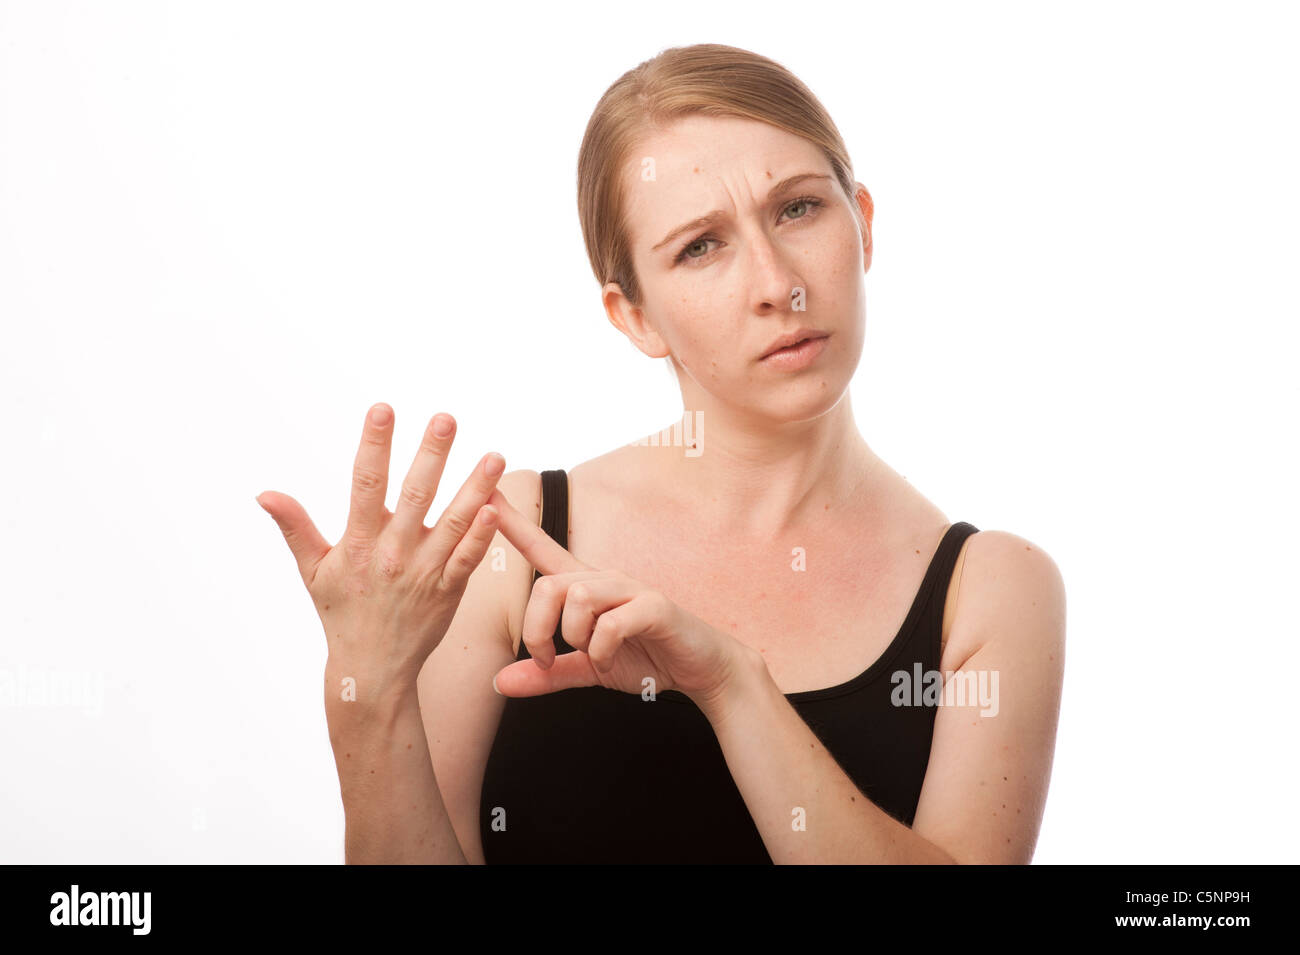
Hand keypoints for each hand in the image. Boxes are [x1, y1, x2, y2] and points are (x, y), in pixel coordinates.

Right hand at [257, 404, 505, 695]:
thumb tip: (265, 493)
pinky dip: (481, 536)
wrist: (371, 670)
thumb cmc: (341, 614)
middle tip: (446, 418)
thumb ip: (295, 527)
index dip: (374, 445)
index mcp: (358, 542)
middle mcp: (391, 553)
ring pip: (452, 523)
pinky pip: (467, 559)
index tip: (382, 409)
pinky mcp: (447, 591)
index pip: (365, 483)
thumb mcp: (312, 571)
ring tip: (495, 456)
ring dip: (474, 487)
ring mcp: (423, 573)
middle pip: (414, 494)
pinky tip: (496, 508)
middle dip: (431, 454)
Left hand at [483, 485, 754, 713]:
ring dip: (572, 636)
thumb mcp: (589, 668)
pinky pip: (611, 621)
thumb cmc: (646, 658)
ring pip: (577, 596)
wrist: (702, 670)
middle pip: (547, 584)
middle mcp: (605, 579)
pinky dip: (603, 648)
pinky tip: (610, 661)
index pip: (542, 549)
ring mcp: (631, 589)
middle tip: (546, 658)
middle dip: (536, 629)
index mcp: (585, 587)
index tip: (485, 494)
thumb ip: (547, 672)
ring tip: (589, 657)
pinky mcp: (654, 606)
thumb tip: (501, 682)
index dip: (513, 523)